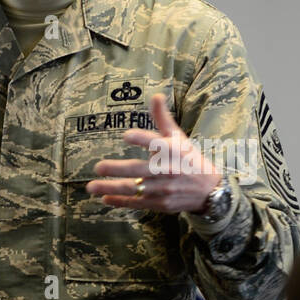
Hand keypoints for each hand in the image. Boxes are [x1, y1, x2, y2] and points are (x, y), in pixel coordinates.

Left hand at [86, 93, 220, 213]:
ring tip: (91, 187)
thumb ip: (163, 118)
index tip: (126, 136)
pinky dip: (121, 201)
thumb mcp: (178, 137)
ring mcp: (164, 189)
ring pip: (134, 188)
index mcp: (172, 150)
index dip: (142, 139)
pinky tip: (105, 198)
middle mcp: (168, 170)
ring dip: (111, 188)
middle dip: (117, 169)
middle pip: (140, 169)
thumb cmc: (189, 158)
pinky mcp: (161, 203)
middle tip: (98, 167)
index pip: (156, 143)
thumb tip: (156, 95)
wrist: (208, 190)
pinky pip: (138, 203)